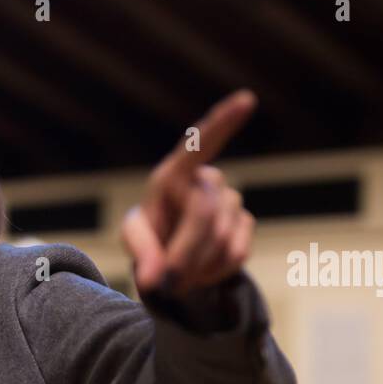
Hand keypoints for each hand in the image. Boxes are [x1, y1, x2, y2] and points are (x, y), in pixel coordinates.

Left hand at [121, 89, 257, 295]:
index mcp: (172, 175)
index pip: (198, 146)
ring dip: (198, 267)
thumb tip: (155, 279)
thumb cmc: (148, 241)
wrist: (174, 262)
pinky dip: (216, 271)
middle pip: (204, 216)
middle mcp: (205, 181)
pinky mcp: (245, 224)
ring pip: (221, 240)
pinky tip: (204, 269)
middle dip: (185, 254)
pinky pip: (237, 253)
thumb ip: (141, 255)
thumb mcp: (135, 243)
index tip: (247, 100)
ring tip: (181, 274)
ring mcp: (230, 201)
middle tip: (168, 283)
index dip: (221, 123)